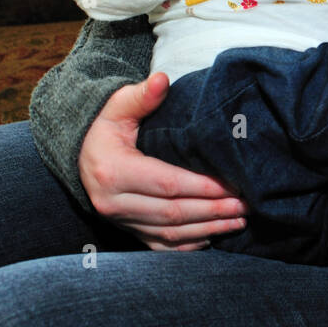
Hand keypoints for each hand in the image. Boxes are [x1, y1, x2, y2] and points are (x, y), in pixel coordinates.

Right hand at [79, 72, 248, 249]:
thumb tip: (162, 80)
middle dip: (213, 210)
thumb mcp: (116, 107)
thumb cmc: (105, 129)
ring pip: (171, 234)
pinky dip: (191, 244)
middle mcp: (114, 203)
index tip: (233, 184)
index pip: (166, 183)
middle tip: (246, 204)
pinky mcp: (128, 233)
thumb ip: (141, 95)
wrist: (80, 156)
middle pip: (173, 213)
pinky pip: (163, 247)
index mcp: (113, 172)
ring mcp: (121, 222)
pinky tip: (215, 235)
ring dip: (209, 229)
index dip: (201, 186)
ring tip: (240, 219)